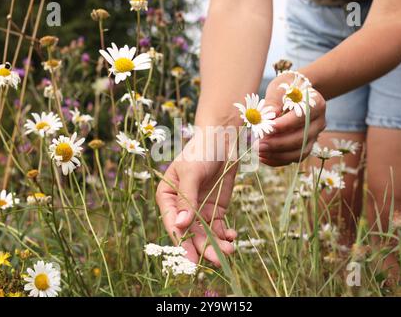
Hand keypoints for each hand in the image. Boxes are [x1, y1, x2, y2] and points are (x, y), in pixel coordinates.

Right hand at [156, 137, 237, 265]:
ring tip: (230, 250)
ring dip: (217, 245)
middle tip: (216, 260)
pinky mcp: (216, 211)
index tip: (190, 258)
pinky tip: (232, 238)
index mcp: (168, 197)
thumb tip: (181, 225)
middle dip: (202, 248)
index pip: (173, 223)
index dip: (180, 241)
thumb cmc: (200, 151)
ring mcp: (199, 211)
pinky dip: (225, 236)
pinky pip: (219, 230)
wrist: (222, 140)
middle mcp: (182, 208)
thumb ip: (187, 198)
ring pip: (205, 235)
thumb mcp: (191, 172)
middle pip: (190, 234)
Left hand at [258, 73, 325, 166]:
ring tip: (258, 152)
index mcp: (316, 104)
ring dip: (277, 155)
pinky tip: (262, 157)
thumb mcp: (278, 90)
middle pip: (301, 138)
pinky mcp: (306, 147)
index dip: (284, 125)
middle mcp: (319, 122)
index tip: (266, 128)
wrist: (295, 93)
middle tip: (258, 145)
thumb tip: (266, 118)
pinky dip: (278, 160)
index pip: (301, 117)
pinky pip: (293, 159)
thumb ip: (272, 104)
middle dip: (278, 144)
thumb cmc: (285, 89)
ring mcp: (314, 137)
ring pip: (299, 153)